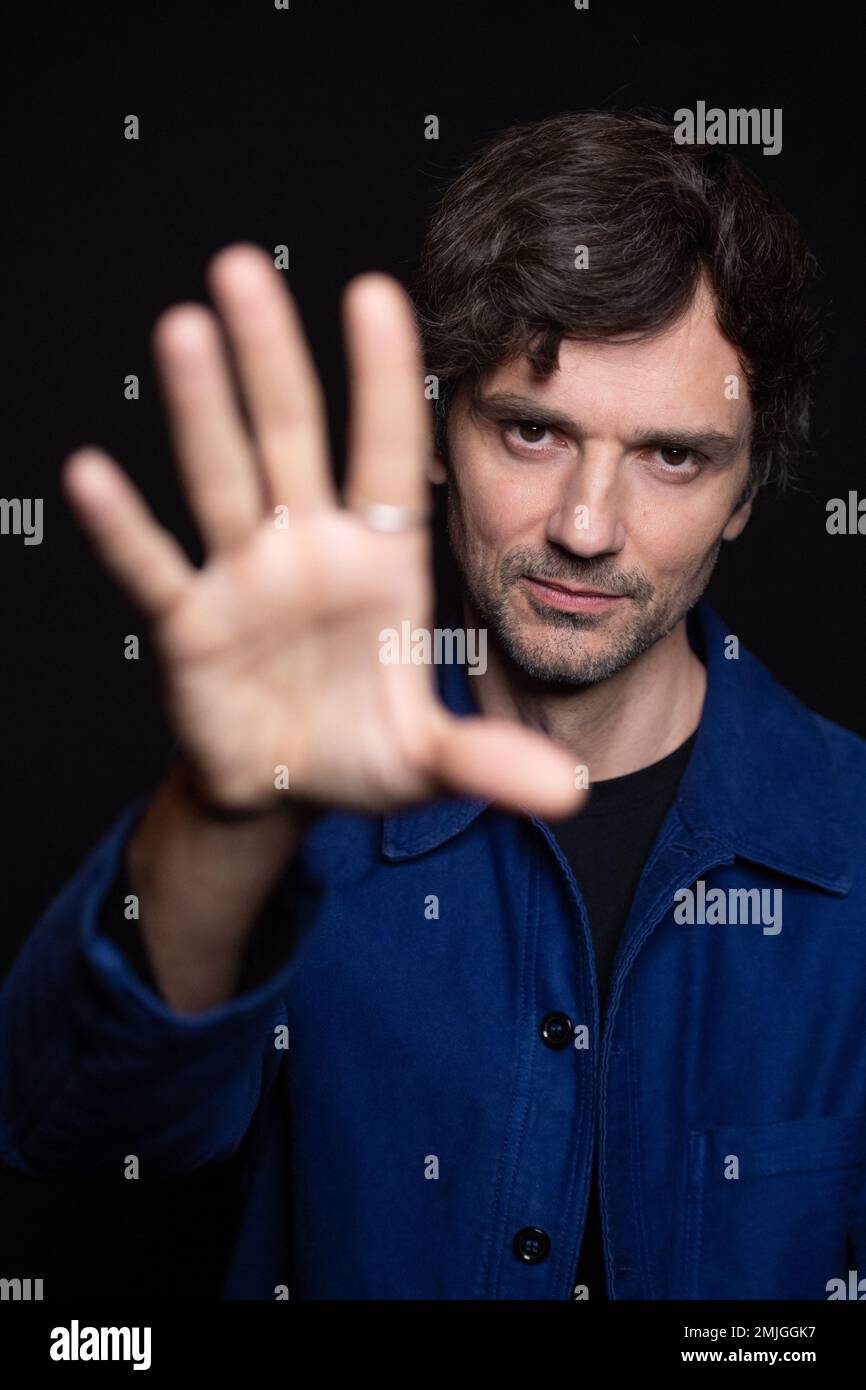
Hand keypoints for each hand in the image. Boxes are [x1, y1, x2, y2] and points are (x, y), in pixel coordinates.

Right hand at [63, 245, 583, 817]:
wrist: (286, 784)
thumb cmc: (360, 747)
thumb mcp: (429, 758)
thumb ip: (489, 762)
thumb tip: (571, 791)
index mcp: (378, 557)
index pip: (383, 452)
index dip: (381, 380)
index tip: (379, 294)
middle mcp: (309, 549)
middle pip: (290, 438)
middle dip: (272, 359)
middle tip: (245, 267)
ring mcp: (246, 580)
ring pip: (222, 481)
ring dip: (201, 412)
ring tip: (183, 330)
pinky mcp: (191, 627)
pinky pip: (157, 570)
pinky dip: (126, 531)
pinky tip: (95, 476)